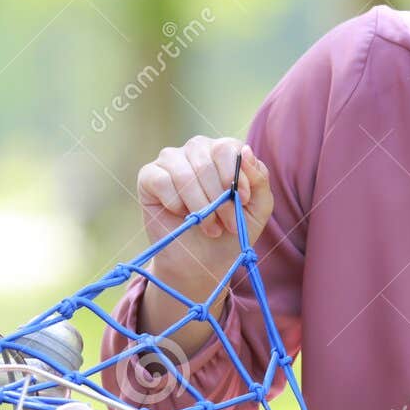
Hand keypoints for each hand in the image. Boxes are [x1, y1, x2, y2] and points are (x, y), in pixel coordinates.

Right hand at [136, 136, 273, 289]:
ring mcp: (171, 160)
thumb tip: (246, 151)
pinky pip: (162, 182)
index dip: (235, 176)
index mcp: (223, 151)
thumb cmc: (232, 230)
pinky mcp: (149, 176)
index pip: (227, 148)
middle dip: (219, 199)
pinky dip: (176, 204)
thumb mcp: (258, 207)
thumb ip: (259, 178)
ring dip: (200, 207)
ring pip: (185, 174)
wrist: (204, 262)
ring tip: (210, 227)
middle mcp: (196, 149)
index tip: (242, 201)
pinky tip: (182, 216)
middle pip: (206, 162)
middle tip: (226, 224)